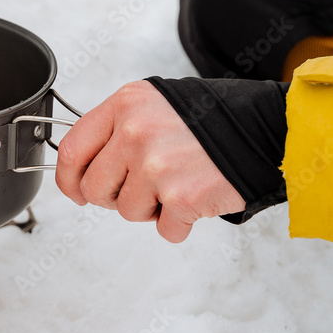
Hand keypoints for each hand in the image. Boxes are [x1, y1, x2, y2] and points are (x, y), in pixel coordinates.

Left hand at [56, 81, 245, 242]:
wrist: (264, 127)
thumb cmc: (209, 117)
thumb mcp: (153, 103)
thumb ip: (117, 129)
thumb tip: (83, 168)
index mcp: (125, 106)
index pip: (71, 151)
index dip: (69, 180)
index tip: (76, 191)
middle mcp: (136, 133)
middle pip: (95, 189)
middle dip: (114, 197)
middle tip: (143, 187)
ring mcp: (157, 166)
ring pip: (127, 212)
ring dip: (151, 207)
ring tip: (177, 183)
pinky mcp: (182, 197)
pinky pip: (165, 229)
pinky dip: (180, 222)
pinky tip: (195, 195)